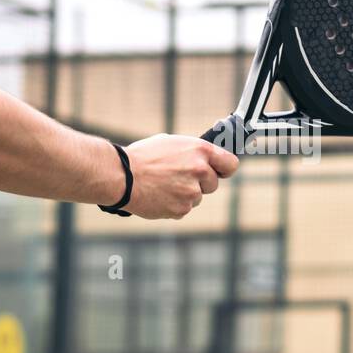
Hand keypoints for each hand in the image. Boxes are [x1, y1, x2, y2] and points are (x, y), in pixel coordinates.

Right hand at [122, 134, 238, 219]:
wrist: (122, 176)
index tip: (219, 172)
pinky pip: (183, 209)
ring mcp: (192, 192)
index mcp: (200, 151)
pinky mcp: (182, 209)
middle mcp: (200, 171)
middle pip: (212, 184)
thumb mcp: (172, 143)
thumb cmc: (144, 157)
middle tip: (178, 177)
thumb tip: (206, 160)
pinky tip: (159, 195)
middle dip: (199, 183)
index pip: (230, 164)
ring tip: (163, 185)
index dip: (224, 169)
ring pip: (196, 197)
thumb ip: (193, 153)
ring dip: (184, 194)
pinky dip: (173, 204)